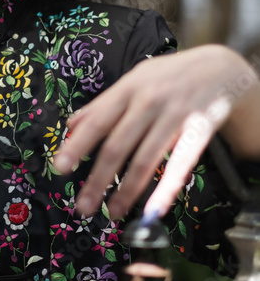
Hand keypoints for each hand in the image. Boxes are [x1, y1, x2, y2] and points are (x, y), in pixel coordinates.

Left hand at [52, 44, 258, 219]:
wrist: (220, 67)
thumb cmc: (168, 77)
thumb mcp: (133, 80)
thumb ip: (102, 105)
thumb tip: (70, 126)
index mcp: (128, 89)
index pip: (97, 121)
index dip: (78, 146)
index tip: (60, 168)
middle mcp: (149, 101)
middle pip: (118, 146)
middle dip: (98, 179)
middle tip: (83, 206)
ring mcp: (175, 116)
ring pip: (145, 159)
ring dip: (126, 191)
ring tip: (112, 212)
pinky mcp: (199, 131)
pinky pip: (180, 165)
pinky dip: (166, 190)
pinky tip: (153, 210)